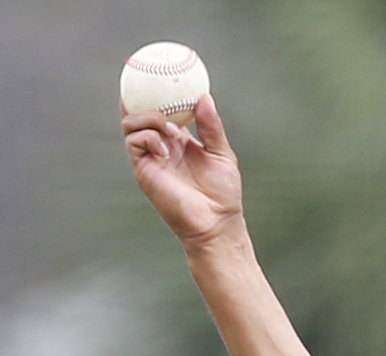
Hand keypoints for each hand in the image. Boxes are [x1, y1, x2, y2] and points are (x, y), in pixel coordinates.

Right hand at [122, 94, 244, 251]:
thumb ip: (211, 126)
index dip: (154, 90)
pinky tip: (167, 148)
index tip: (157, 71)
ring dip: (151, 119)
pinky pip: (134, 141)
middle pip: (137, 110)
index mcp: (178, 140)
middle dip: (143, 96)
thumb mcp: (221, 154)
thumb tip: (204, 96)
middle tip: (157, 89)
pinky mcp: (143, 170)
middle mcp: (160, 145)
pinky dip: (149, 137)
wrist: (217, 223)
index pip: (159, 108)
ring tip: (174, 131)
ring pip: (131, 122)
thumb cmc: (222, 194)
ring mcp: (150, 157)